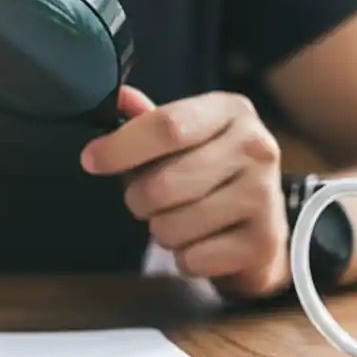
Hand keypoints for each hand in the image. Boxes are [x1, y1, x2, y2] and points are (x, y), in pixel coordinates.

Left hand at [80, 87, 288, 297]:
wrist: (264, 226)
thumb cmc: (212, 175)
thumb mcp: (186, 138)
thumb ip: (148, 121)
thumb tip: (116, 98)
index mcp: (231, 112)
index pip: (166, 126)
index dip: (120, 147)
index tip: (92, 160)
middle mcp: (255, 148)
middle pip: (162, 184)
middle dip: (138, 199)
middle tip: (148, 200)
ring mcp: (264, 196)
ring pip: (172, 226)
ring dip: (163, 230)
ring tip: (182, 220)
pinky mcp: (262, 242)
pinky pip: (192, 258)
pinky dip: (185, 258)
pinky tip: (204, 243)